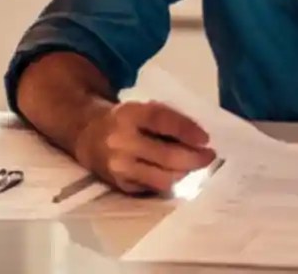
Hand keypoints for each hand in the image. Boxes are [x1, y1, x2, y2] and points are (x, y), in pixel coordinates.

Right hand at [75, 101, 215, 194]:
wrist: (87, 136)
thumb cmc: (124, 120)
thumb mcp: (141, 109)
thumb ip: (167, 120)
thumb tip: (199, 139)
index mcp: (129, 115)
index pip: (163, 121)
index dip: (188, 130)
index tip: (206, 139)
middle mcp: (122, 142)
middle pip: (167, 155)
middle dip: (194, 158)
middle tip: (210, 157)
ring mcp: (120, 167)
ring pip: (163, 177)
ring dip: (186, 174)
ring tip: (198, 167)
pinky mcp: (121, 185)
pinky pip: (153, 187)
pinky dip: (171, 182)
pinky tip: (181, 175)